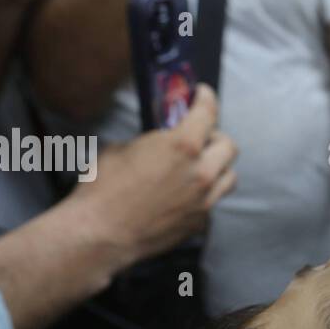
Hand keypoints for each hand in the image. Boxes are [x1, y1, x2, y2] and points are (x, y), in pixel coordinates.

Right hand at [70, 85, 237, 265]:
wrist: (100, 233)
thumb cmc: (102, 187)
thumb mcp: (122, 149)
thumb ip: (151, 142)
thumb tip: (157, 143)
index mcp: (183, 146)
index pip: (208, 113)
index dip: (207, 98)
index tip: (204, 94)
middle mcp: (201, 172)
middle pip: (229, 147)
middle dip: (215, 137)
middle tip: (200, 137)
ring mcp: (204, 201)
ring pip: (229, 177)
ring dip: (218, 167)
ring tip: (200, 166)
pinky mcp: (199, 223)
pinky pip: (212, 202)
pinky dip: (204, 195)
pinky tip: (186, 195)